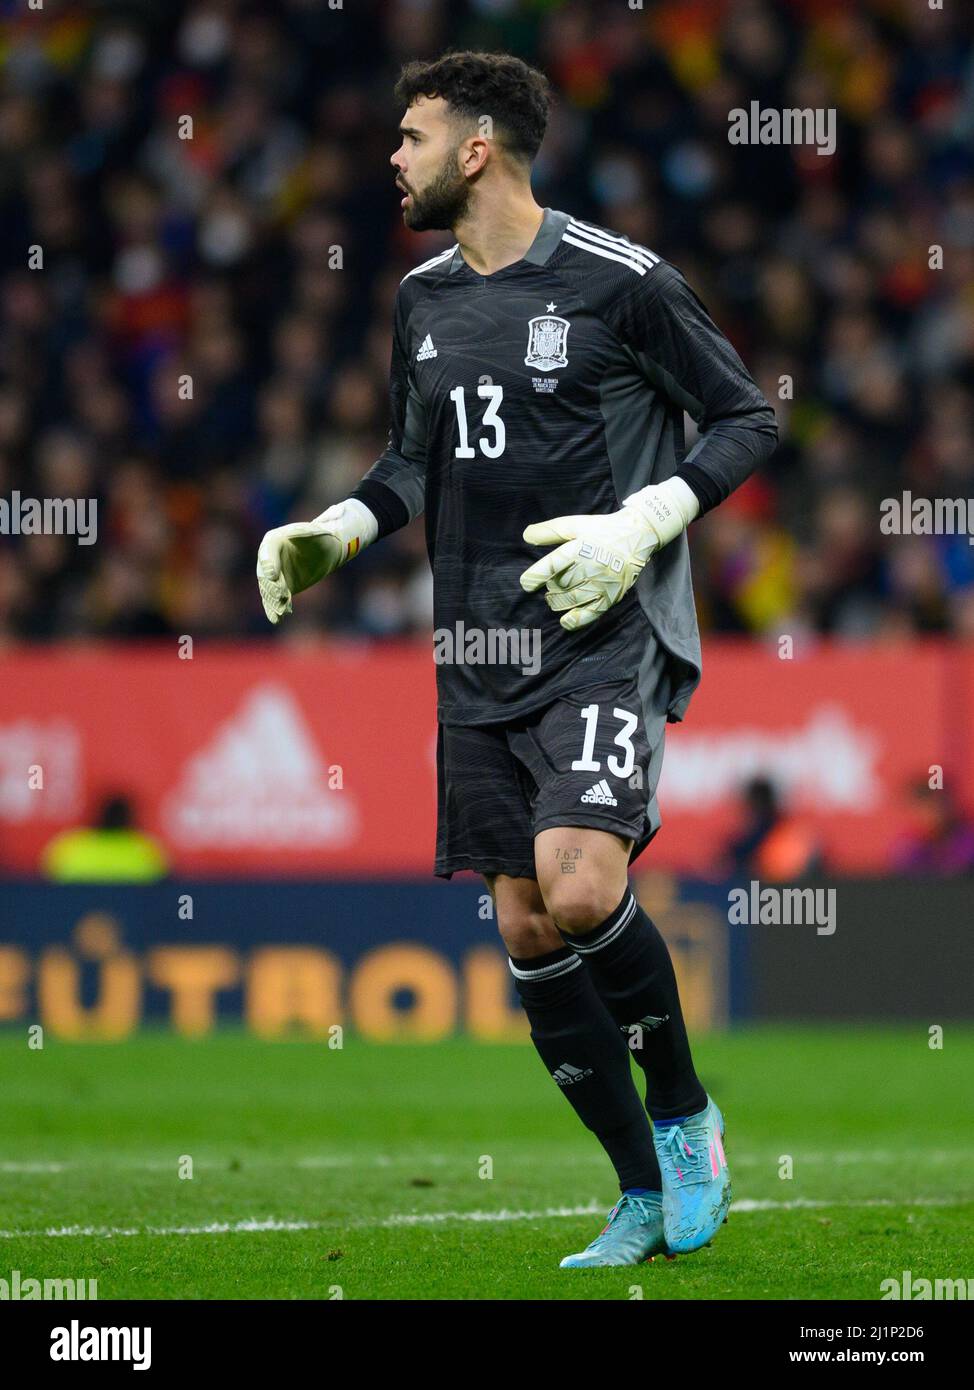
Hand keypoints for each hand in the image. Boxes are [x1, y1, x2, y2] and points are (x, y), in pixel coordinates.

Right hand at [256, 500, 375, 623]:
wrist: (327, 548)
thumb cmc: (323, 535)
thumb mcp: (321, 531)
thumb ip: (323, 525)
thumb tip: (339, 512)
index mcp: (276, 538)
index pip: (268, 550)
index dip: (268, 562)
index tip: (271, 575)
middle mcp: (271, 557)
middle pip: (266, 572)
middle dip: (271, 586)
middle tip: (279, 596)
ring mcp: (275, 573)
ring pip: (270, 588)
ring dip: (272, 601)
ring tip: (277, 613)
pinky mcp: (283, 586)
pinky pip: (277, 598)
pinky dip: (277, 608)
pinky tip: (279, 618)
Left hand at [519, 479, 698, 630]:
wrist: (638, 535)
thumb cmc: (603, 529)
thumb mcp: (576, 525)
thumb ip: (550, 531)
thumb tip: (525, 536)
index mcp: (580, 548)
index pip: (552, 565)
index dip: (535, 576)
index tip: (526, 584)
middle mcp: (590, 567)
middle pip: (560, 585)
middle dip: (550, 587)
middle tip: (549, 584)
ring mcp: (602, 583)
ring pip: (572, 599)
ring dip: (557, 601)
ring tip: (553, 598)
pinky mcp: (611, 595)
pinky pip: (592, 612)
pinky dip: (577, 620)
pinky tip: (566, 621)